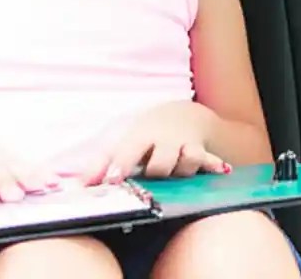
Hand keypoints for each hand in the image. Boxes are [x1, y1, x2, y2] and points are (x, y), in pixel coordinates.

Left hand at [81, 101, 230, 183]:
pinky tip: (219, 168)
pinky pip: (211, 159)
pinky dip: (214, 164)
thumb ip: (99, 164)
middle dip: (157, 171)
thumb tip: (81, 186)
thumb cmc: (146, 133)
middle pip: (162, 162)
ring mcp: (185, 145)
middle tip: (150, 175)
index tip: (112, 181)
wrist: (182, 115)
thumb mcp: (121, 141)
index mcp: (141, 135)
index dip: (121, 165)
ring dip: (184, 169)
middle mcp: (165, 139)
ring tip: (178, 172)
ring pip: (189, 161)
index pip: (129, 150)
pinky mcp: (202, 151)